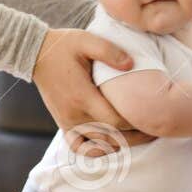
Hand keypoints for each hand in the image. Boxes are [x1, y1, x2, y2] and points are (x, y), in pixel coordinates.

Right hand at [32, 29, 155, 155]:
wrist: (35, 54)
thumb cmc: (64, 45)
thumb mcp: (86, 40)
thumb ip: (110, 52)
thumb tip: (131, 65)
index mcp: (82, 96)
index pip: (115, 121)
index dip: (136, 123)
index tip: (153, 118)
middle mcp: (74, 114)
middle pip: (110, 138)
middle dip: (135, 137)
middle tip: (155, 130)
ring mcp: (67, 122)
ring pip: (98, 146)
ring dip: (120, 145)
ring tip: (141, 137)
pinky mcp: (63, 124)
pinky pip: (80, 147)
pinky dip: (96, 151)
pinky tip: (112, 145)